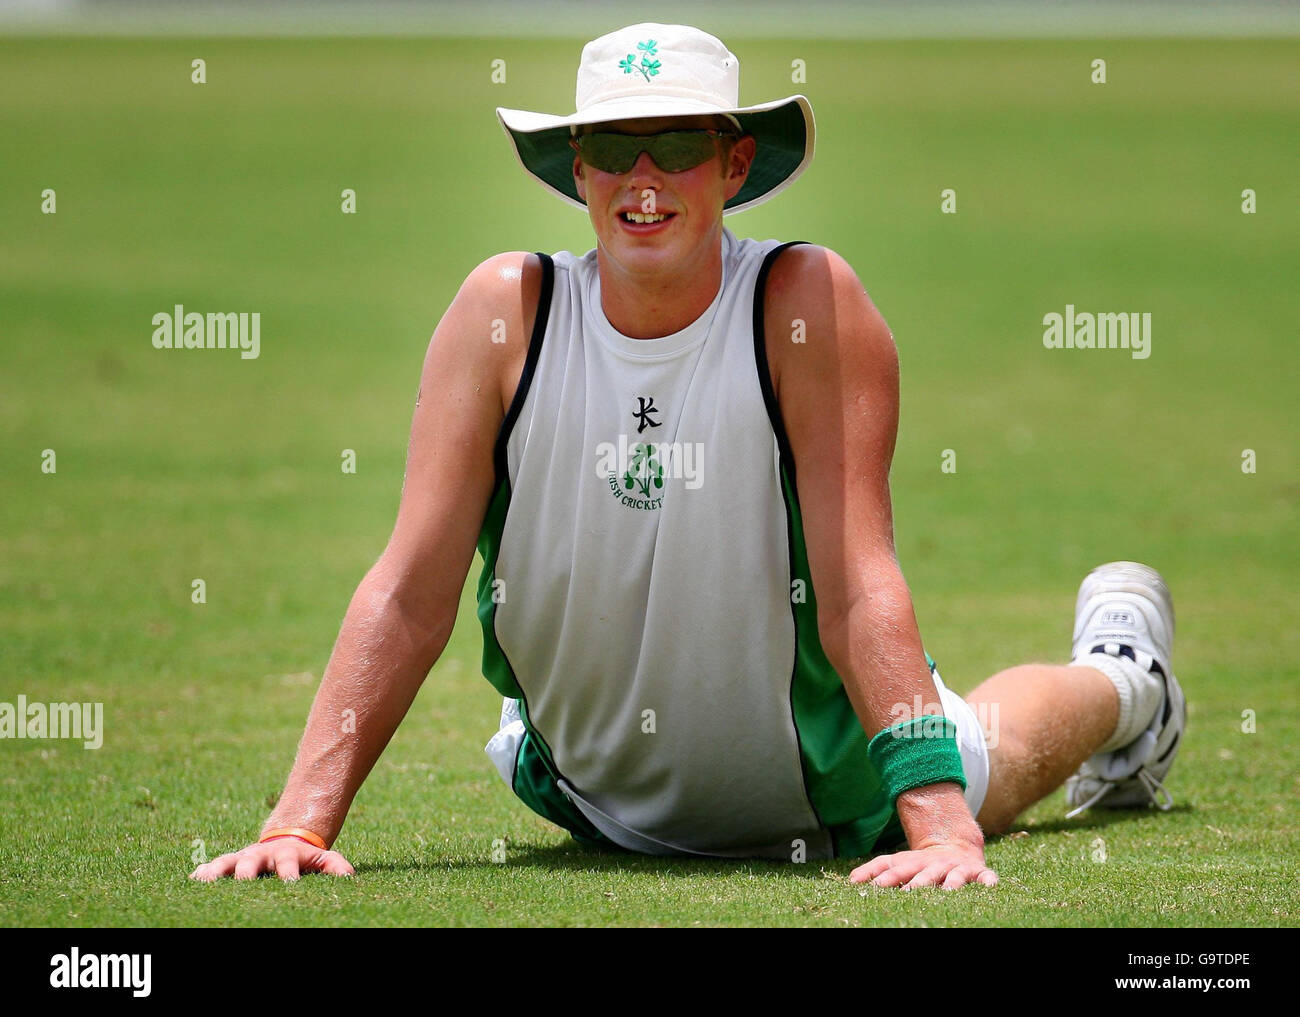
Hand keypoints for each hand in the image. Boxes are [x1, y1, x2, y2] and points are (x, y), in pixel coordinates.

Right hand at [189, 837, 354, 881]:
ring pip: (227, 862)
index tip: (289, 883)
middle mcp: (262, 855)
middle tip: (242, 883)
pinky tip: (193, 880)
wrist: (288, 837)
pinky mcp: (231, 862)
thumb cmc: (306, 856)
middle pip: (251, 863)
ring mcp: (244, 857)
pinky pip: (214, 866)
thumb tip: (348, 877)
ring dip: (217, 870)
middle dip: (246, 873)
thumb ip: (335, 866)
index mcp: (287, 856)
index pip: (288, 866)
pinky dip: (203, 872)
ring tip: (205, 880)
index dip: (288, 874)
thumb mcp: (323, 858)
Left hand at [849, 841, 996, 890]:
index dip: (888, 878)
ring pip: (954, 877)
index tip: (876, 886)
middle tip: (911, 891)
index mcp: (914, 863)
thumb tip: (851, 880)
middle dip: (918, 883)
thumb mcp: (898, 862)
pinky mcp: (977, 872)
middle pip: (925, 874)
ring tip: (948, 892)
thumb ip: (876, 869)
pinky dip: (988, 880)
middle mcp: (935, 866)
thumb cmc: (921, 863)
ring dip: (952, 884)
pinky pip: (985, 877)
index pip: (898, 870)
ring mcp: (956, 869)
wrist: (955, 846)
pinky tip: (990, 885)